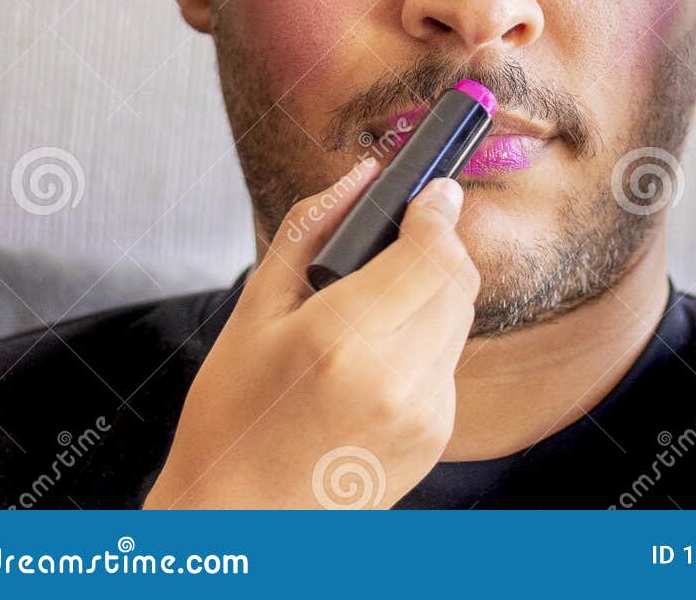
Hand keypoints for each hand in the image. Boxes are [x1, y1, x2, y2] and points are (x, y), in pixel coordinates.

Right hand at [143, 157, 478, 508]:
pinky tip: (378, 354)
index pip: (432, 249)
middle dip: (437, 245)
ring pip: (461, 316)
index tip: (429, 192)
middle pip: (458, 277)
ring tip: (378, 303)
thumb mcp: (255, 309)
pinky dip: (426, 340)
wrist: (239, 521)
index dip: (436, 209)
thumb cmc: (234, 418)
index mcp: (342, 338)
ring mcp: (422, 414)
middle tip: (401, 239)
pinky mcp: (435, 438)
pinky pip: (450, 360)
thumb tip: (363, 175)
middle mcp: (394, 378)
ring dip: (434, 292)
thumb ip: (314, 227)